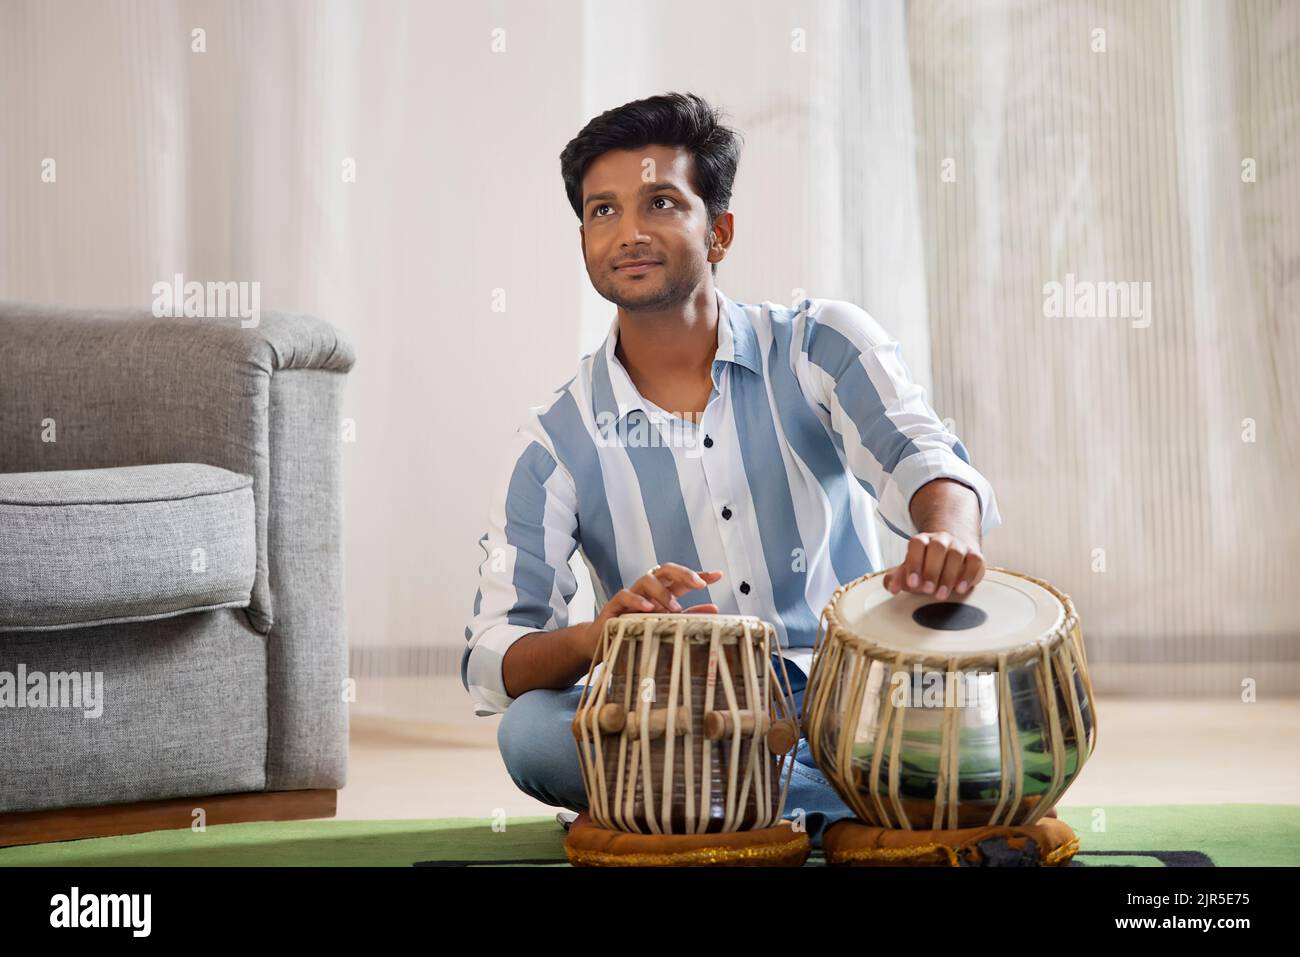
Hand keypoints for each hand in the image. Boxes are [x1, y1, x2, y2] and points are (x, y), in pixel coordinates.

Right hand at [577, 564, 723, 661]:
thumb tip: (715, 609)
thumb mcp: (668, 623)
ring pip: (647, 579)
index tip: (718, 575)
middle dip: (684, 573)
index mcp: (663, 592)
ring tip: (674, 607)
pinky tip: (648, 607)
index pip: (682, 578)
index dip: (700, 574)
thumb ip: (690, 615)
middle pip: (665, 570)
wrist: (604, 643)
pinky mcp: (615, 604)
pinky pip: (625, 594)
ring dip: (662, 592)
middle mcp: (648, 589)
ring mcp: (631, 594)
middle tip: (700, 584)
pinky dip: (637, 599)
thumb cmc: (637, 630)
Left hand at [882, 531, 984, 600]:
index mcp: (923, 540)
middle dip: (932, 571)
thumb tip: (891, 587)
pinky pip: (975, 560)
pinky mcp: (974, 555)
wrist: (951, 553)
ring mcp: (959, 545)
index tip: (912, 582)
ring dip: (948, 576)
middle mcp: (941, 539)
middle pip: (937, 547)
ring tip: (941, 594)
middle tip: (927, 590)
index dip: (914, 562)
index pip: (917, 543)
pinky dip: (969, 575)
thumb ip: (898, 577)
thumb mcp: (911, 570)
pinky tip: (960, 588)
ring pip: (956, 554)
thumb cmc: (927, 565)